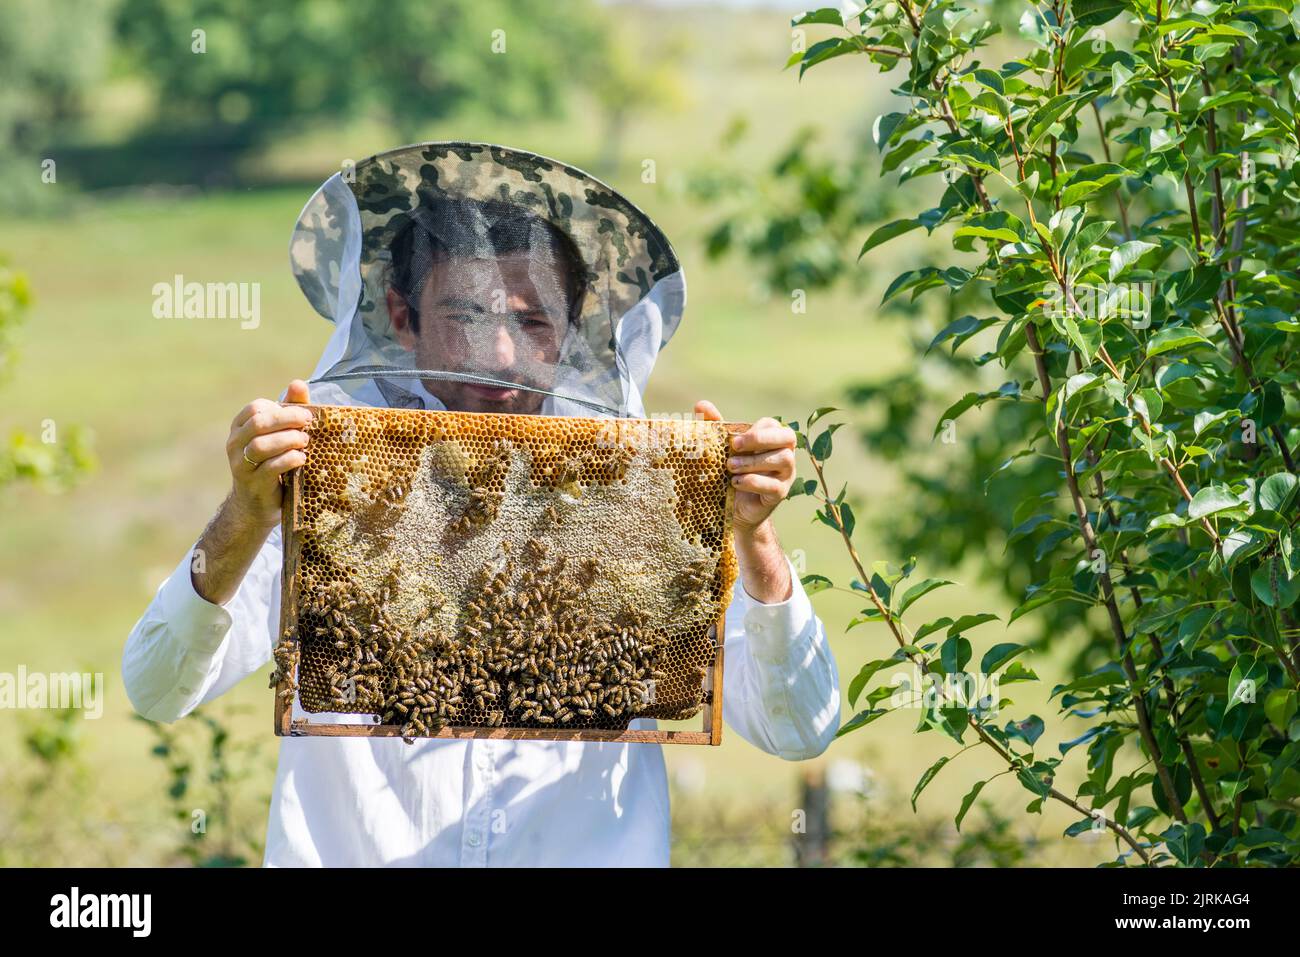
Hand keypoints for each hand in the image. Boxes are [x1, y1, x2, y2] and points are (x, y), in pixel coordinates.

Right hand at [224, 379, 312, 529]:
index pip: (255, 408)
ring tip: (305, 442)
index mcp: (240, 427)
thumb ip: (290, 410)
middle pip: (258, 424)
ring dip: (288, 440)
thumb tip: (298, 383)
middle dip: (287, 420)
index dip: (281, 408)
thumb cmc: (273, 461)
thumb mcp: (280, 434)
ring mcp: (240, 465)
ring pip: (261, 446)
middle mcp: (235, 444)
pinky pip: (270, 468)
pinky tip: (302, 459)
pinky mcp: (253, 484)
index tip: (304, 414)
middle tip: (308, 424)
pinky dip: (289, 460)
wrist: (257, 503)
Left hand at [695, 400, 795, 602]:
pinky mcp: (781, 493)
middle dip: (760, 439)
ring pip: (784, 460)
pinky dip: (753, 482)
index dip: (755, 429)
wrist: (735, 508)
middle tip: (733, 447)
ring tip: (731, 467)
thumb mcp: (722, 449)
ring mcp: (786, 475)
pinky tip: (735, 483)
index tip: (732, 439)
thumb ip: (714, 426)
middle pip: (788, 437)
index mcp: (772, 440)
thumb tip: (701, 404)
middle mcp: (785, 454)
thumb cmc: (731, 472)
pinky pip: (774, 485)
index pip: (773, 425)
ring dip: (754, 462)